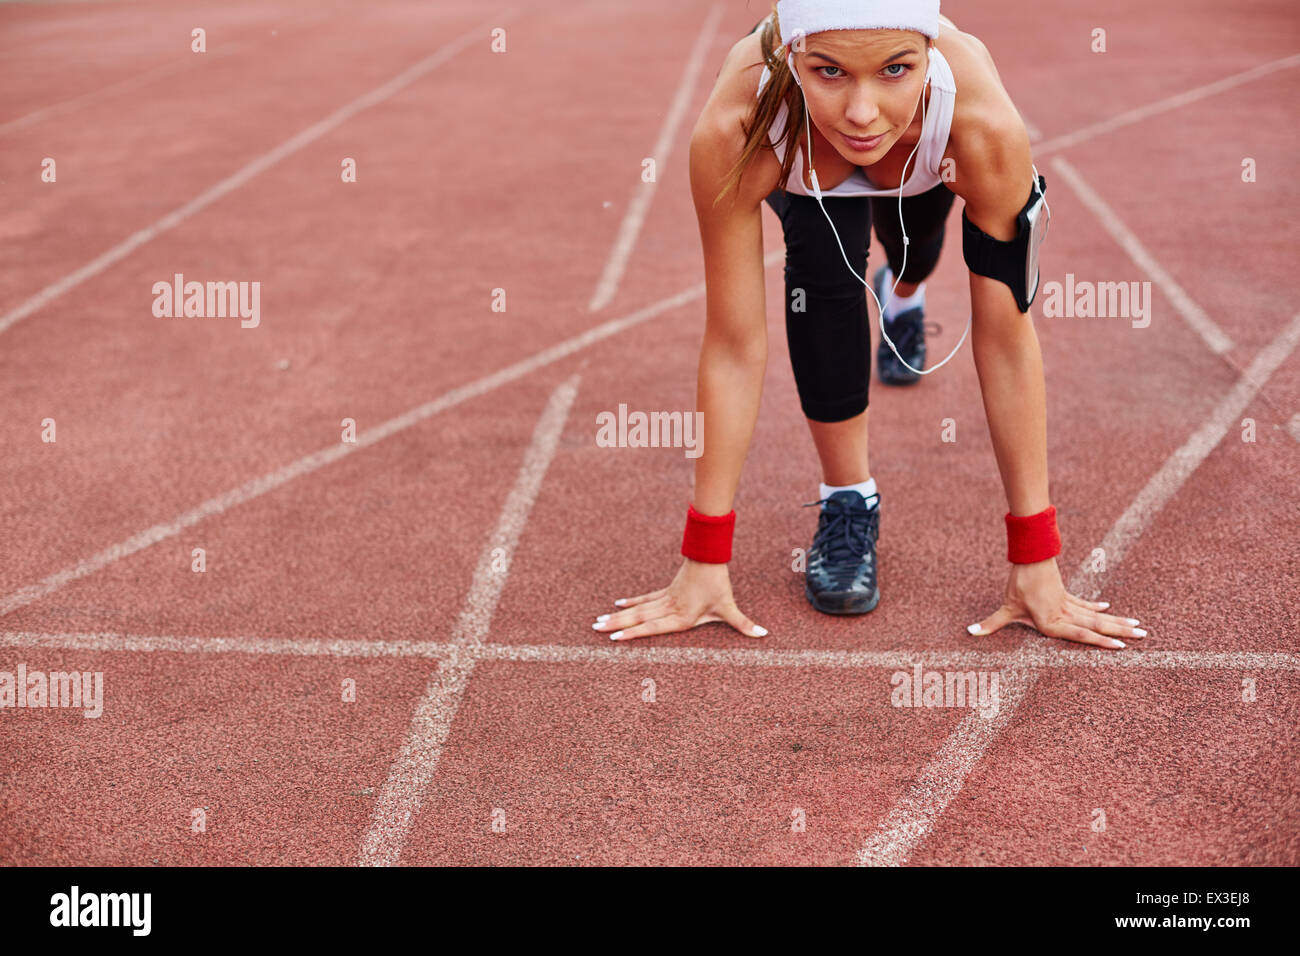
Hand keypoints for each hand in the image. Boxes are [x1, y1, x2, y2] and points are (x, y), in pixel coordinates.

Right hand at [593, 558, 767, 641]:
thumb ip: (744, 624)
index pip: (653, 627)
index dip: (634, 634)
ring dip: (618, 616)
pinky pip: (645, 598)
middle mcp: (669, 608)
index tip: (615, 639)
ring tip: (598, 621)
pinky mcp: (666, 590)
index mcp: (681, 616)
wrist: (709, 557)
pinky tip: (618, 605)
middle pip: (639, 618)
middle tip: (596, 630)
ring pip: (637, 609)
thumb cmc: (718, 583)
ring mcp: (665, 599)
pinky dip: (632, 602)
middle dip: (617, 626)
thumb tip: (763, 635)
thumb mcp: (730, 606)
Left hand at [967, 557, 1146, 648]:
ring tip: (1138, 627)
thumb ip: (991, 623)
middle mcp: (1064, 615)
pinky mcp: (1066, 595)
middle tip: (1143, 636)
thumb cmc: (1018, 585)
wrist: (1030, 557)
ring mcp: (1068, 604)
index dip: (1100, 642)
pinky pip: (1085, 605)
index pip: (1080, 635)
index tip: (1121, 648)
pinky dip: (1097, 609)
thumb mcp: (1005, 607)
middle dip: (1120, 633)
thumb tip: (970, 632)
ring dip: (1117, 621)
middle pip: (1096, 626)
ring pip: (1097, 616)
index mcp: (1052, 622)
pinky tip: (1110, 610)